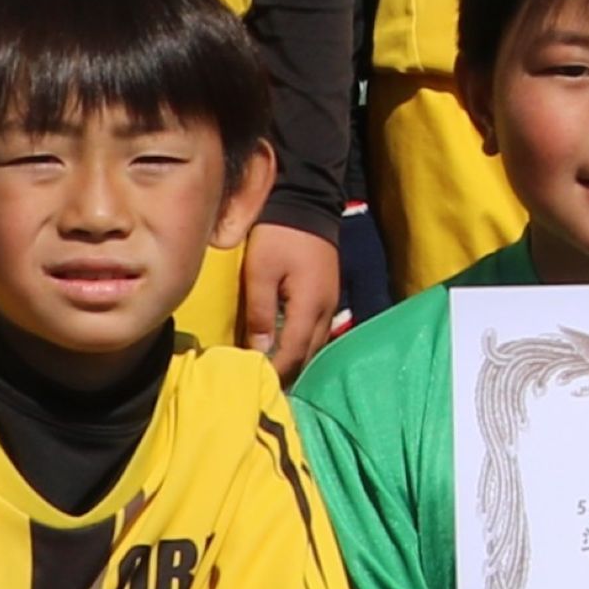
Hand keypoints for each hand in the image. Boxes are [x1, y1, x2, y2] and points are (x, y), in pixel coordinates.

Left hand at [239, 221, 348, 373]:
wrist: (306, 202)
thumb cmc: (278, 235)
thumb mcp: (260, 271)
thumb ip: (260, 313)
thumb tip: (259, 351)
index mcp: (310, 306)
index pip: (294, 352)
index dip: (276, 371)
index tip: (257, 384)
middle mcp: (326, 310)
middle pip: (309, 354)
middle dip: (288, 372)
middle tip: (264, 385)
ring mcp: (331, 303)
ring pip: (316, 344)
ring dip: (296, 359)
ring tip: (274, 371)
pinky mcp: (328, 295)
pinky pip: (317, 331)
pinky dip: (302, 344)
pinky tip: (287, 347)